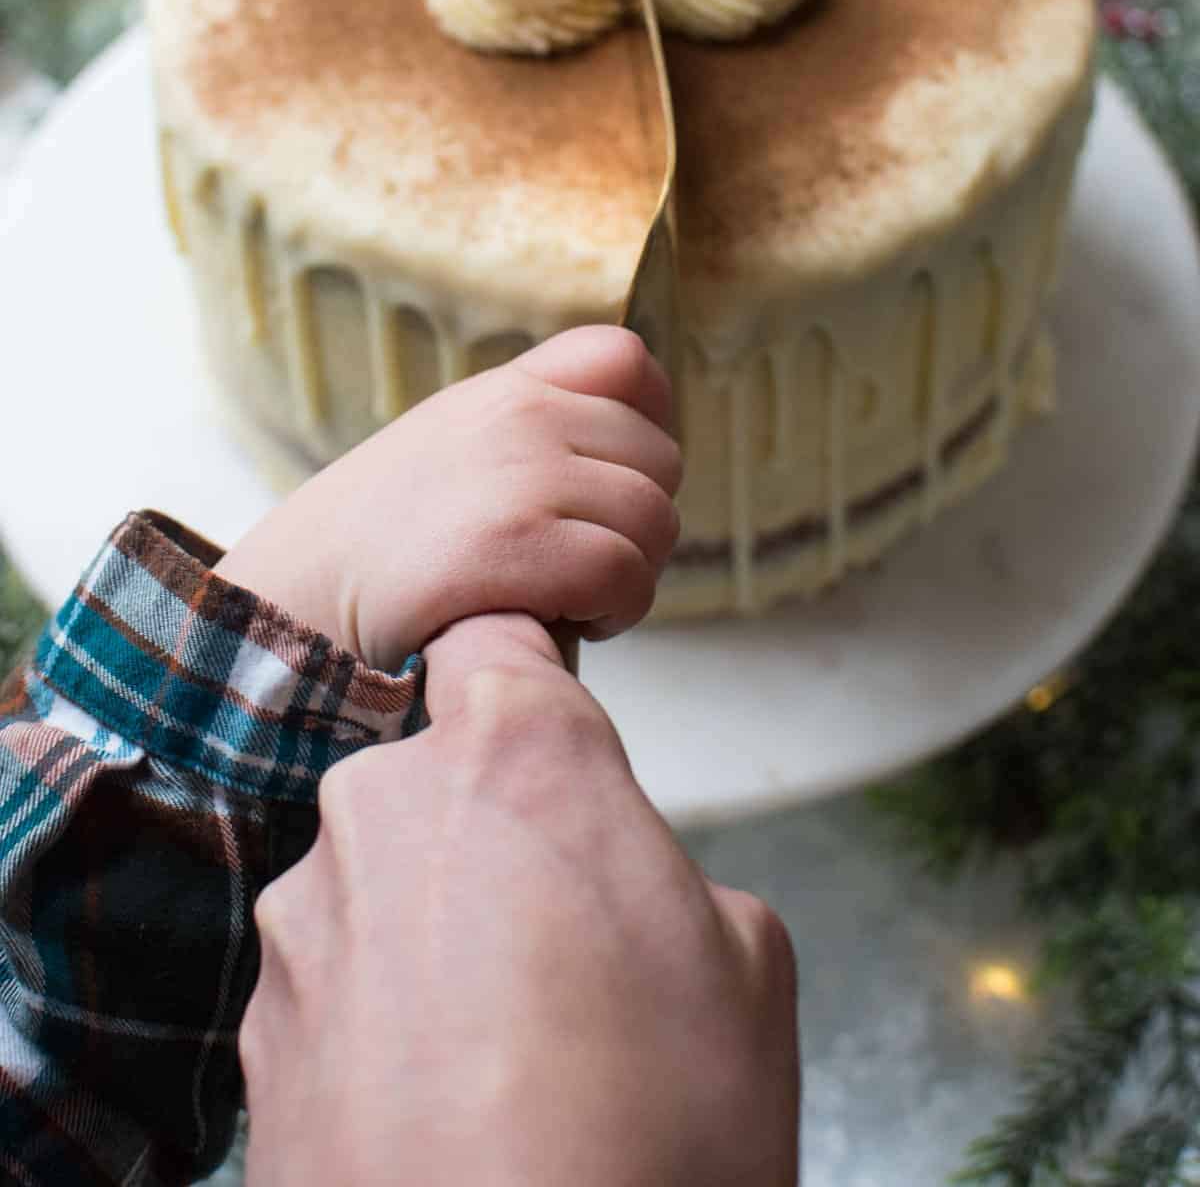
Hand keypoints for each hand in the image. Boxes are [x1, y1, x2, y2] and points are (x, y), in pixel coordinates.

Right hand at [218, 326, 680, 669]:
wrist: (293, 600)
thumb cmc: (378, 545)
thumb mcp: (449, 448)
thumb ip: (528, 431)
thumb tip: (628, 461)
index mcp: (504, 388)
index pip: (627, 360)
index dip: (646, 425)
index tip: (609, 485)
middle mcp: (517, 417)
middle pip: (659, 458)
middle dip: (637, 522)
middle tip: (581, 563)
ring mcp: (517, 476)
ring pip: (653, 520)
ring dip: (630, 574)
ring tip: (573, 598)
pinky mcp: (510, 547)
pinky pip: (624, 572)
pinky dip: (613, 611)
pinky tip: (567, 622)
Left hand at [241, 612, 798, 1186]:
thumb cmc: (659, 1133)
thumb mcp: (748, 965)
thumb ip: (664, 868)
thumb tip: (622, 884)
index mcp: (517, 756)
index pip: (497, 634)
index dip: (532, 670)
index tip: (554, 718)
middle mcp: (390, 808)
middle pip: (436, 771)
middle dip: (492, 828)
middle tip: (567, 938)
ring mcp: (311, 919)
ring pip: (382, 876)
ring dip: (430, 927)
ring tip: (508, 1048)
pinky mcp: (262, 1027)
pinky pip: (333, 976)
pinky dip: (379, 1014)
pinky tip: (443, 1102)